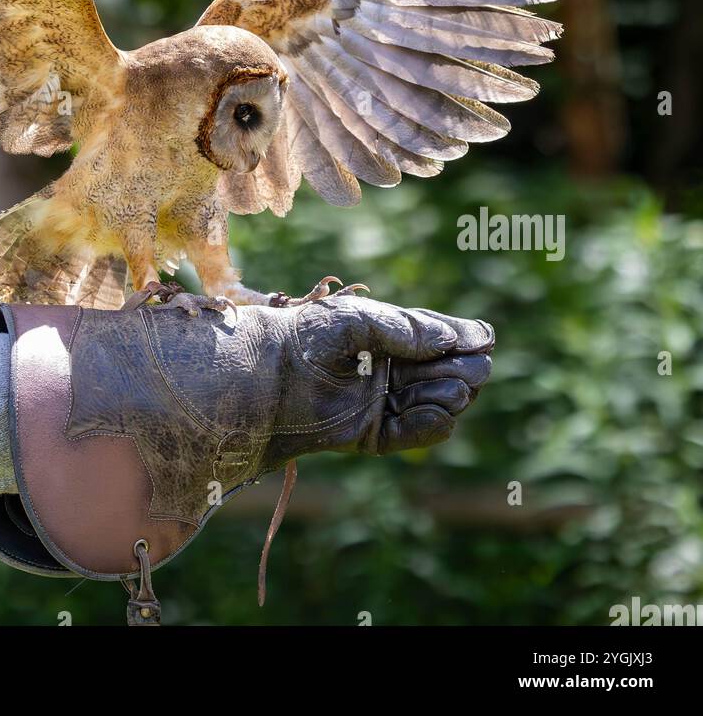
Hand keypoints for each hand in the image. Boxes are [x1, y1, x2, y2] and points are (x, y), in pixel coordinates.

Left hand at [279, 296, 492, 459]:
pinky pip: (415, 433)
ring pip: (438, 402)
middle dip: (465, 369)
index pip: (439, 337)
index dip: (464, 338)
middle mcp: (391, 368)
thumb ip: (406, 328)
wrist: (268, 375)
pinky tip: (443, 411)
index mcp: (390, 335)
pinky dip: (432, 424)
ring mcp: (383, 401)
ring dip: (452, 394)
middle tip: (474, 367)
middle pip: (447, 371)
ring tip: (451, 387)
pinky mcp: (373, 433)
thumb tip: (454, 339)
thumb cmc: (308, 335)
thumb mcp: (359, 318)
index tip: (484, 339)